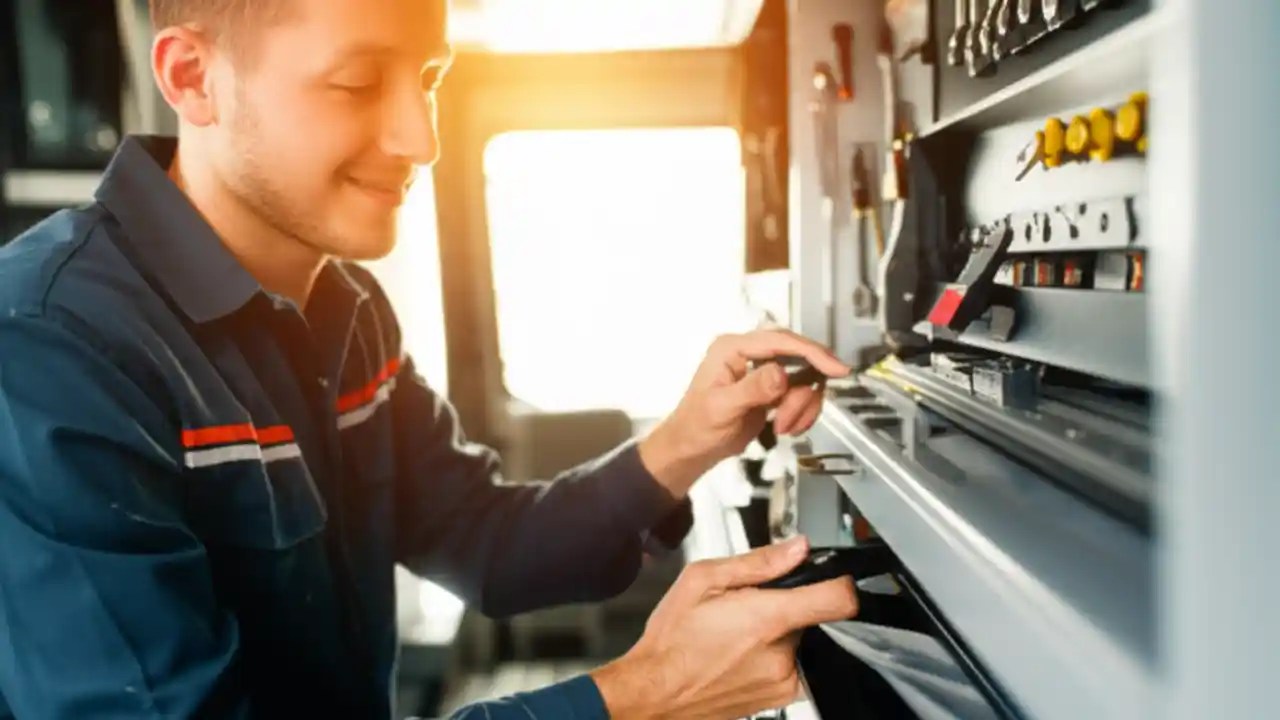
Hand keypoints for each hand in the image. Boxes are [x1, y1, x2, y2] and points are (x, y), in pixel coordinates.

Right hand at [590, 537, 857, 718]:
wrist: (655, 692)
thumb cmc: (672, 640)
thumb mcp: (702, 580)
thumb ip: (757, 562)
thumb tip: (797, 548)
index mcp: (766, 619)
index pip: (838, 599)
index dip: (840, 581)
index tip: (832, 576)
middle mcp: (781, 655)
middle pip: (814, 617)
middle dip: (790, 606)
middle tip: (752, 606)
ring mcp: (783, 683)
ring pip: (803, 641)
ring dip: (782, 632)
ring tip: (742, 632)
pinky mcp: (779, 699)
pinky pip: (794, 666)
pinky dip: (775, 654)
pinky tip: (743, 651)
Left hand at [640, 330, 849, 496]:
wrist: (693, 448)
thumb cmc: (696, 426)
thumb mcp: (722, 408)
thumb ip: (753, 389)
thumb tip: (781, 374)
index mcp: (732, 348)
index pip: (780, 341)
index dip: (812, 352)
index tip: (835, 369)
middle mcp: (749, 354)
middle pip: (798, 356)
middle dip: (803, 390)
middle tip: (797, 416)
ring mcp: (762, 371)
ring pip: (804, 378)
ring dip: (800, 407)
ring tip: (782, 426)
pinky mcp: (772, 389)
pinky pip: (802, 393)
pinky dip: (802, 413)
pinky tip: (787, 427)